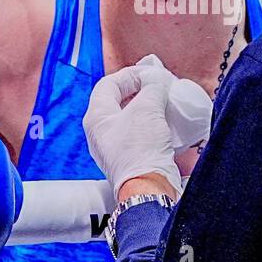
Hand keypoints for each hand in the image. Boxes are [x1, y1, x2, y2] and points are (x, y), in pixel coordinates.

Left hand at [83, 61, 182, 197]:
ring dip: (147, 106)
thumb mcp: (148, 108)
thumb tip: (156, 79)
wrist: (149, 188)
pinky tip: (165, 122)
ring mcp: (112, 147)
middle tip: (159, 85)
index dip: (130, 74)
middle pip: (118, 100)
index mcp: (96, 117)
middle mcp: (99, 132)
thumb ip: (152, 86)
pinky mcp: (127, 158)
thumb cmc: (141, 147)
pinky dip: (150, 123)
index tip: (152, 73)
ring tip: (164, 102)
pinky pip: (136, 133)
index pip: (108, 84)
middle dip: (140, 89)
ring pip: (129, 117)